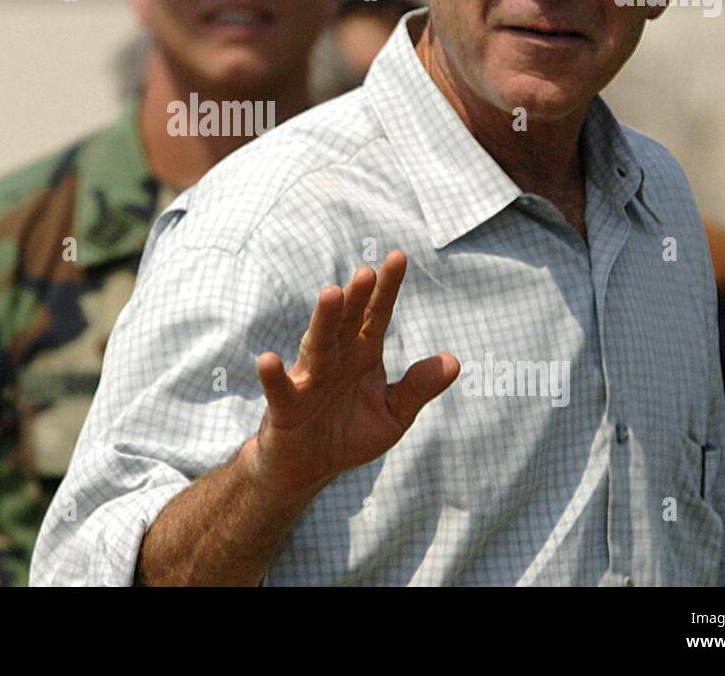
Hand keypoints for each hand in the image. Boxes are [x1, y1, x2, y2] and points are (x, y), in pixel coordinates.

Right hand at [251, 250, 459, 496]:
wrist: (307, 468)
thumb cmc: (349, 433)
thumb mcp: (393, 414)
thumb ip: (418, 388)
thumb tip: (454, 361)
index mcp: (362, 354)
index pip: (377, 315)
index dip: (387, 288)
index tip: (398, 257)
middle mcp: (335, 359)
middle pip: (348, 322)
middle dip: (357, 298)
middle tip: (367, 272)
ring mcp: (308, 379)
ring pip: (317, 345)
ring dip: (324, 321)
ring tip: (331, 294)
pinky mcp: (286, 407)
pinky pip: (280, 389)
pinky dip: (274, 375)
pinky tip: (269, 360)